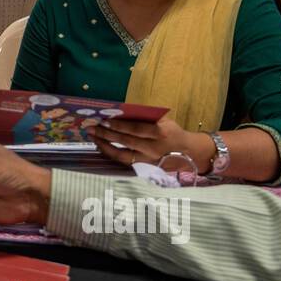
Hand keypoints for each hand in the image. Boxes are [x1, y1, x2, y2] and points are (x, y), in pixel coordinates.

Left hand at [88, 116, 213, 169]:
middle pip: (126, 141)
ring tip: (93, 138)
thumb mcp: (164, 121)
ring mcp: (148, 160)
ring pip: (123, 155)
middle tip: (91, 128)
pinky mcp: (145, 168)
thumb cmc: (173, 132)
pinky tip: (102, 147)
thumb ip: (146, 118)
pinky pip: (125, 162)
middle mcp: (153, 148)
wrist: (189, 153)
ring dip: (105, 146)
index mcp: (160, 133)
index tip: (104, 120)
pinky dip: (112, 154)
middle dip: (107, 134)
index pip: (136, 129)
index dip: (119, 125)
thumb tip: (121, 112)